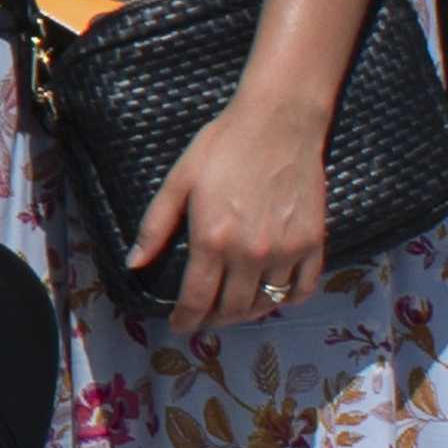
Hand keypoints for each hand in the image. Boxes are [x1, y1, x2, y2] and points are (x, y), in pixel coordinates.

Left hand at [128, 90, 333, 335]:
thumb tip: (134, 264)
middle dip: (213, 319)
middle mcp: (250, 253)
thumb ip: (156, 226)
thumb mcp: (179, 181)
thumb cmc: (224, 146)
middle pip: (231, 309)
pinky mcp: (313, 242)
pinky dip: (286, 299)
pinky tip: (273, 294)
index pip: (197, 300)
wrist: (279, 121)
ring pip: (265, 303)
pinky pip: (302, 289)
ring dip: (246, 312)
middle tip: (205, 316)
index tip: (179, 325)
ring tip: (234, 307)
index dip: (185, 320)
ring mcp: (286, 251)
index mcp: (212, 240)